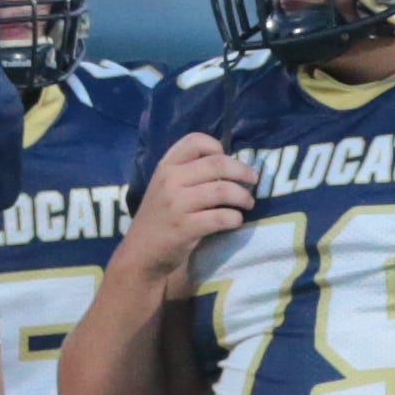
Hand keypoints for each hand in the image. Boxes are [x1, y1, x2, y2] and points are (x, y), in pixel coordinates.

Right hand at [114, 133, 258, 290]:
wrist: (142, 254)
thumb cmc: (160, 218)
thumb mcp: (166, 187)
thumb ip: (189, 172)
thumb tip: (232, 164)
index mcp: (165, 167)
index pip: (194, 141)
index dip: (216, 146)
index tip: (227, 159)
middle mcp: (169, 180)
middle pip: (217, 163)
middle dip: (243, 171)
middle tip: (252, 181)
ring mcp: (176, 204)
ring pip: (223, 190)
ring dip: (243, 197)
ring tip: (247, 203)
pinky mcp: (185, 227)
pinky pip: (222, 217)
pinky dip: (235, 218)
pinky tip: (235, 221)